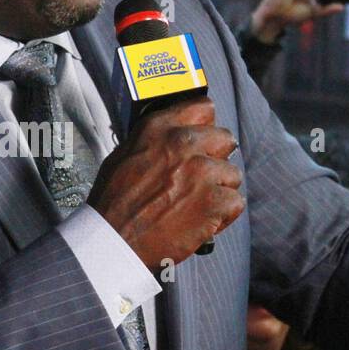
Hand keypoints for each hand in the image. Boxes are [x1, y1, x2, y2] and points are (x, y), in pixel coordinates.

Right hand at [88, 96, 242, 271]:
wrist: (113, 241)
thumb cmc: (113, 204)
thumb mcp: (124, 155)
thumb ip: (154, 140)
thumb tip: (174, 136)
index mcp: (158, 128)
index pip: (203, 108)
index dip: (205, 128)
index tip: (202, 143)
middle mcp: (183, 144)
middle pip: (225, 140)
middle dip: (216, 160)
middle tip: (199, 181)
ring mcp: (201, 172)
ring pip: (232, 174)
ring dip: (219, 191)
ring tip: (196, 206)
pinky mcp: (214, 201)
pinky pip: (235, 202)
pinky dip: (222, 217)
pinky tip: (202, 222)